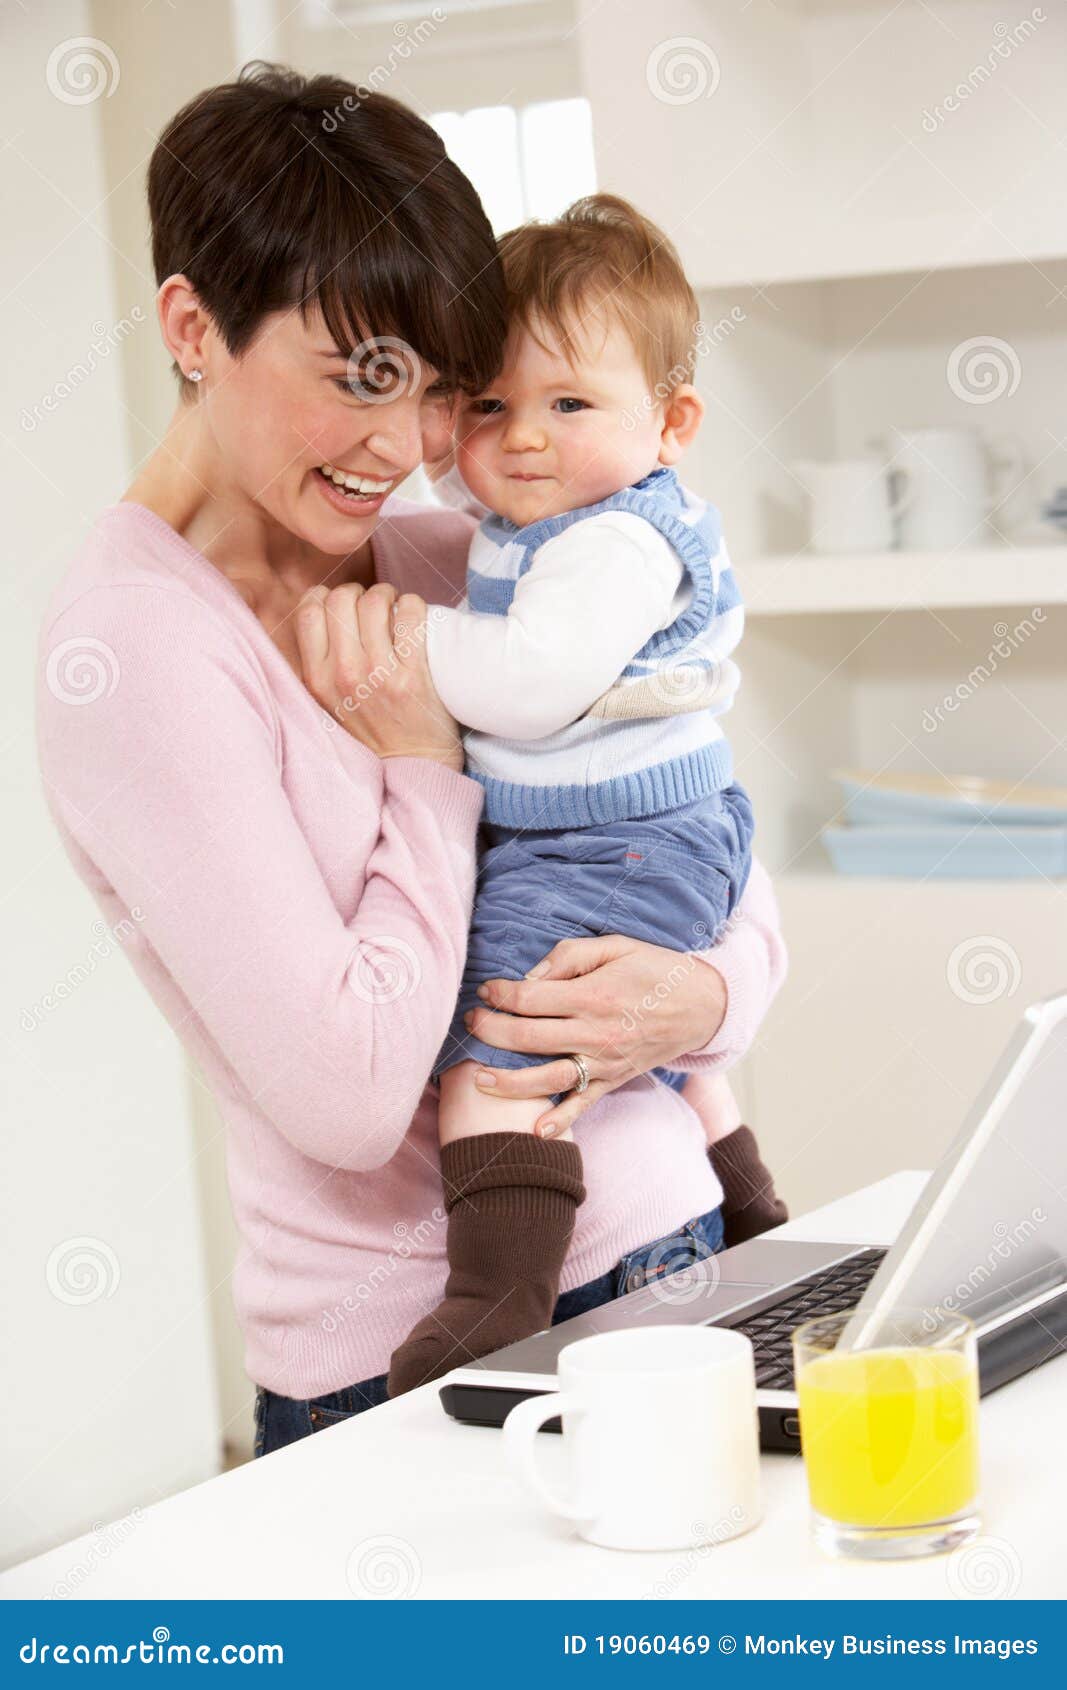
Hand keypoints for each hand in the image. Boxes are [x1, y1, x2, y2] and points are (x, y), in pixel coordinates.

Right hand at [296, 582, 462, 770]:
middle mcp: (344, 673)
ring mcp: (379, 673)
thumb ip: (320, 666)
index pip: (309, 610)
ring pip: (375, 600)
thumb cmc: (372, 733)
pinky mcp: (414, 674)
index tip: (343, 607)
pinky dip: (414, 606)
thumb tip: (321, 616)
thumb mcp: (328, 705)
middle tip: (373, 605)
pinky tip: (414, 618)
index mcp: (317, 679)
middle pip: (341, 598)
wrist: (412, 768)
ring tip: (395, 608)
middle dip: (358, 593)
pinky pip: (411, 614)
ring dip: (387, 596)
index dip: (326, 597)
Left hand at [463, 933, 727, 1135]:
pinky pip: (583, 1104)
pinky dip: (560, 1120)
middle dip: (491, 1030)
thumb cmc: (655, 969)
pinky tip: (535, 1131)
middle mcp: (596, 1032)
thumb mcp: (615, 946)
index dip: (500, 994)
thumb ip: (569, 956)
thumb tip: (529, 977)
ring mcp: (605, 1061)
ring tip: (479, 1078)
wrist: (703, 1005)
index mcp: (593, 994)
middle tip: (471, 1022)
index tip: (485, 990)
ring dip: (509, 1080)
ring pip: (547, 1076)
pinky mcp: (614, 1080)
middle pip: (528, 1036)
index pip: (530, 997)